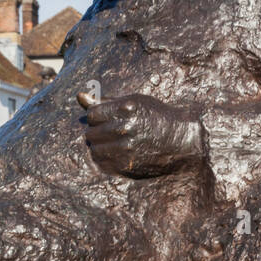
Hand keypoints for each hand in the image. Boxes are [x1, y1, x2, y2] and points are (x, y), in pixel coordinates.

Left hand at [77, 90, 205, 178]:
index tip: (108, 120)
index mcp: (126, 108)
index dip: (98, 117)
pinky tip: (118, 153)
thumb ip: (105, 101)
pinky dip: (106, 158)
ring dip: (101, 146)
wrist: (180, 141)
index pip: (92, 114)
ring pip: (94, 148)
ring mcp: (125, 147)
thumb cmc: (155, 117)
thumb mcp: (134, 102)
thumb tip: (79, 96)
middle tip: (113, 133)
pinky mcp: (126, 164)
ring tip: (115, 143)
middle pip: (90, 132)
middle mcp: (124, 127)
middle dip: (98, 132)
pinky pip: (102, 161)